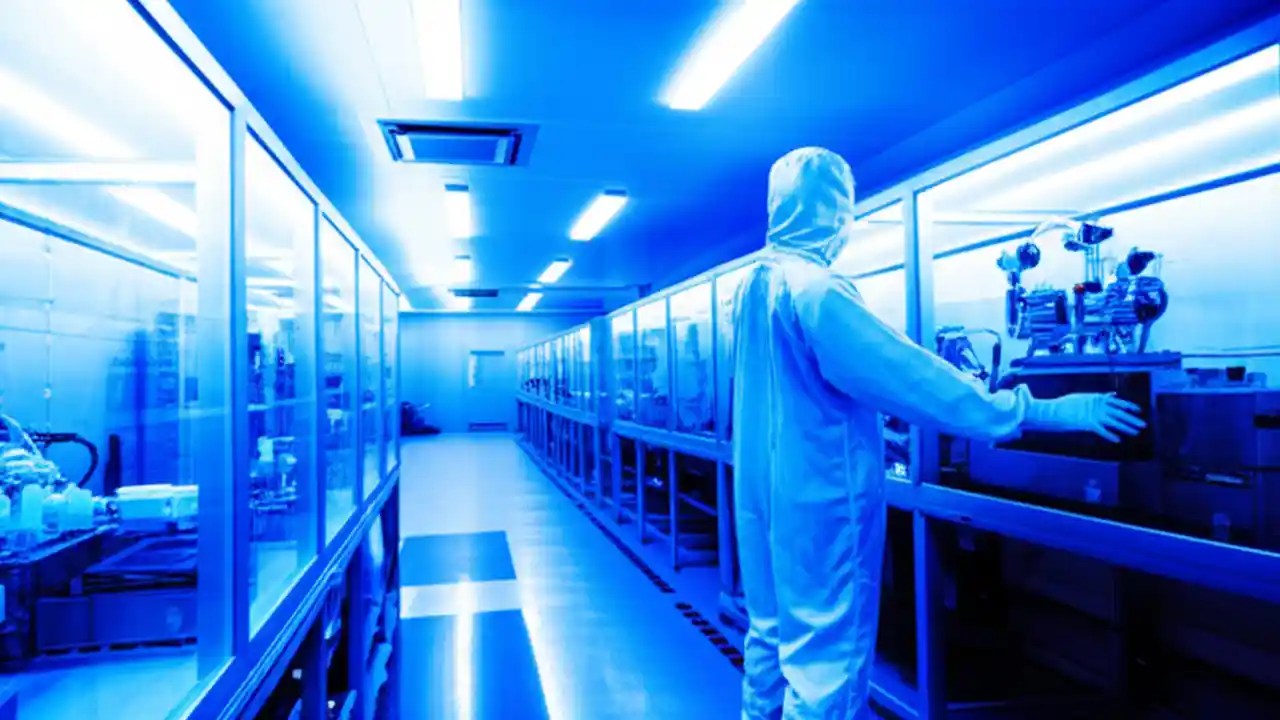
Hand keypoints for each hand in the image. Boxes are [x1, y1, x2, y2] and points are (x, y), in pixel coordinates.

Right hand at [1025, 392, 1145, 441]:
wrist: (1054, 411)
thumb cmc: (1066, 405)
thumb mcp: (1083, 398)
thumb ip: (1097, 397)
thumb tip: (1110, 396)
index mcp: (1097, 398)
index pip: (1118, 402)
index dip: (1129, 406)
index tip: (1139, 410)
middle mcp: (1099, 406)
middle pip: (1120, 413)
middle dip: (1132, 419)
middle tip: (1143, 425)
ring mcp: (1094, 415)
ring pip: (1114, 422)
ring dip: (1126, 427)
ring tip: (1136, 432)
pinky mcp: (1088, 424)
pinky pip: (1102, 431)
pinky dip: (1110, 435)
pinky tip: (1117, 440)